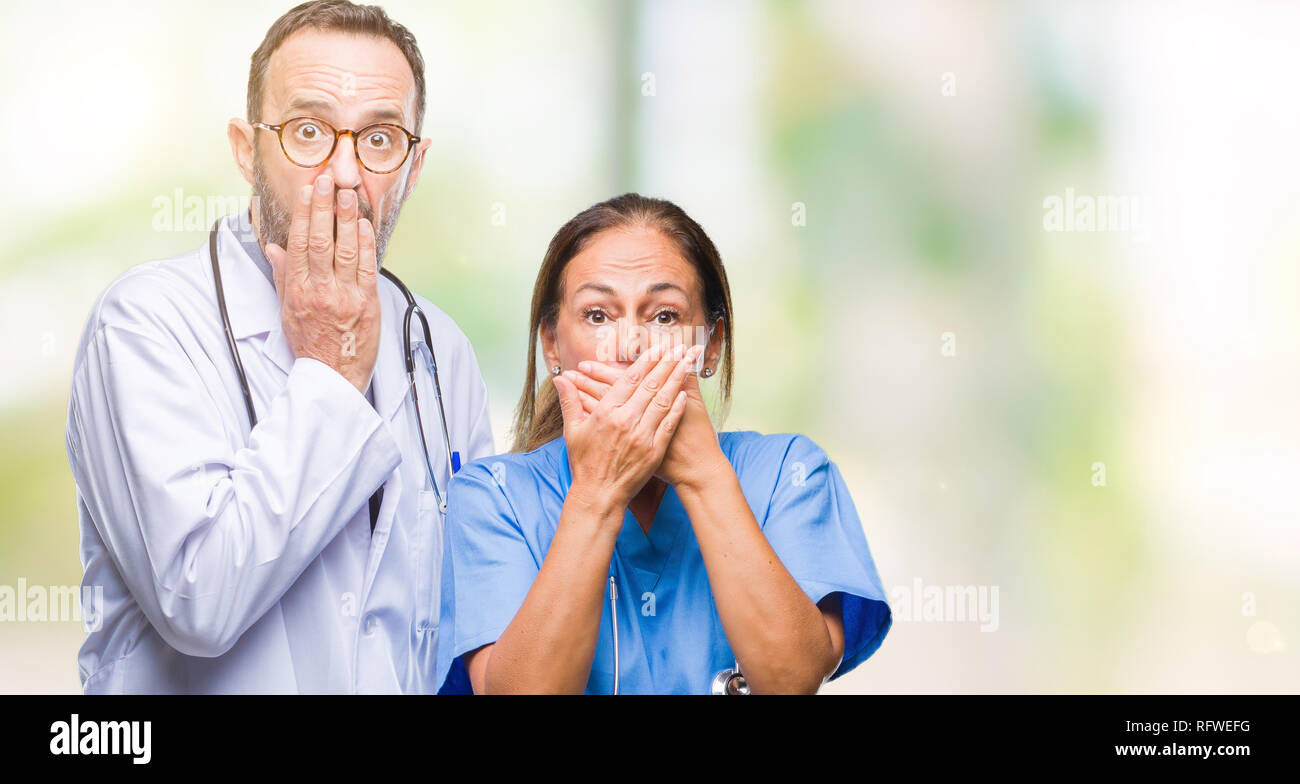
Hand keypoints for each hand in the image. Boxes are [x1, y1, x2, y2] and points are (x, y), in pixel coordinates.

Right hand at [265, 174, 380, 394]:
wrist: (332, 377)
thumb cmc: (310, 346)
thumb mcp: (287, 312)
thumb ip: (283, 277)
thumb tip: (274, 248)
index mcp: (297, 291)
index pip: (298, 244)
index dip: (302, 215)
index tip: (307, 192)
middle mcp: (319, 291)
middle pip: (319, 241)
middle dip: (323, 208)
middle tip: (327, 180)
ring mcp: (344, 296)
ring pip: (345, 250)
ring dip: (346, 219)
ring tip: (348, 194)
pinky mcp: (367, 304)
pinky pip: (367, 268)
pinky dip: (366, 244)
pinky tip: (364, 224)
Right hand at [551, 343, 694, 516]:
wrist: (598, 495)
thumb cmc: (584, 463)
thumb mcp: (572, 431)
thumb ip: (569, 402)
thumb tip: (559, 379)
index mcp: (606, 413)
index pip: (630, 379)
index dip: (646, 361)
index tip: (658, 348)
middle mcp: (626, 421)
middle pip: (650, 385)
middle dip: (667, 363)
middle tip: (679, 347)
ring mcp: (642, 436)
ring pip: (662, 400)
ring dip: (676, 379)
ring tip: (686, 363)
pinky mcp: (654, 450)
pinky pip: (668, 423)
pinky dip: (677, 407)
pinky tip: (685, 393)